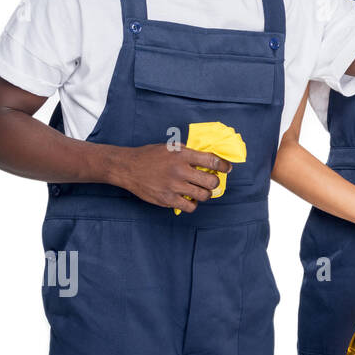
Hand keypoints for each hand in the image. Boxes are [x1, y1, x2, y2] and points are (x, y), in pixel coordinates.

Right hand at [112, 142, 232, 212]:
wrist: (127, 168)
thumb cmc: (150, 156)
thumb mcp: (171, 147)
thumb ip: (190, 152)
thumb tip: (209, 158)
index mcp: (183, 155)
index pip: (212, 161)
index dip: (224, 166)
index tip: (227, 168)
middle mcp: (180, 171)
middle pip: (211, 182)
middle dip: (215, 183)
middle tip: (211, 182)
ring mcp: (173, 187)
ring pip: (203, 196)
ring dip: (205, 194)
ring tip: (200, 191)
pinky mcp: (166, 199)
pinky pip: (189, 207)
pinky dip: (192, 204)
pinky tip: (188, 198)